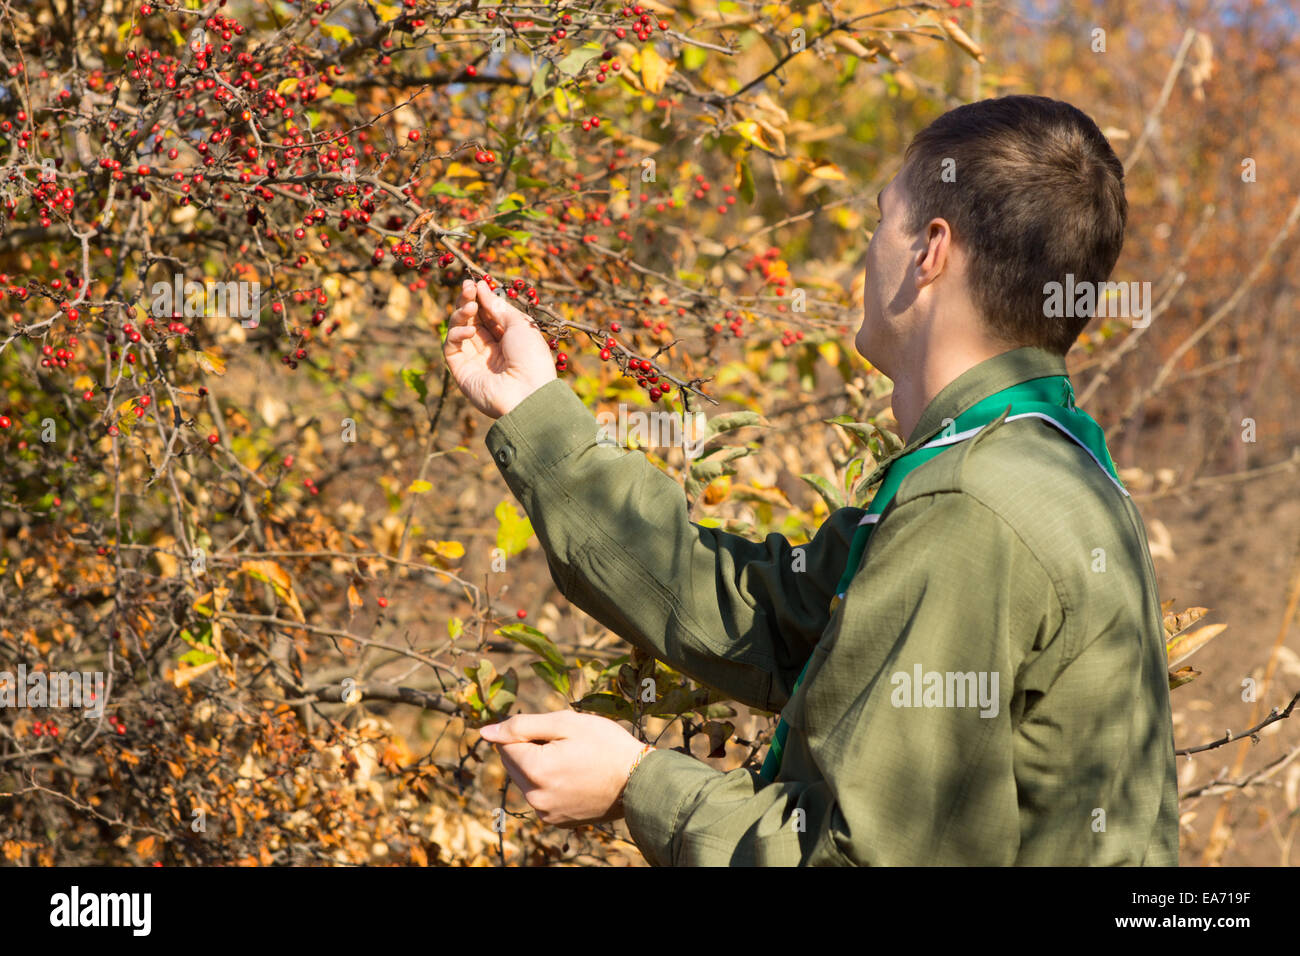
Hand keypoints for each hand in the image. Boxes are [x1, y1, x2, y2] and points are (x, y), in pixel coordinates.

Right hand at [443, 278, 555, 418]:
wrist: (527, 394)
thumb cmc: (531, 358)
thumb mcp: (520, 325)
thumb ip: (498, 307)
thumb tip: (481, 288)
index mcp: (508, 339)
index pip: (488, 314)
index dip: (480, 298)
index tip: (475, 283)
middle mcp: (490, 349)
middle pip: (472, 319)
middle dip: (467, 301)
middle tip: (466, 287)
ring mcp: (474, 359)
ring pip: (459, 329)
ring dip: (461, 313)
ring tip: (470, 306)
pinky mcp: (461, 370)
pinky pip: (451, 346)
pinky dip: (456, 334)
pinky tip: (469, 330)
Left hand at [478, 710, 649, 826]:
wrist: (639, 780)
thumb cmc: (605, 745)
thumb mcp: (565, 723)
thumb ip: (521, 725)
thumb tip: (485, 732)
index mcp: (535, 770)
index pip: (506, 744)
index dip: (529, 732)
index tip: (555, 733)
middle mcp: (535, 797)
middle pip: (513, 764)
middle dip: (530, 749)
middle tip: (566, 746)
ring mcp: (546, 812)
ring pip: (525, 780)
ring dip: (539, 766)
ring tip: (573, 762)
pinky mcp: (556, 821)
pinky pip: (540, 795)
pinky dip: (549, 783)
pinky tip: (575, 777)